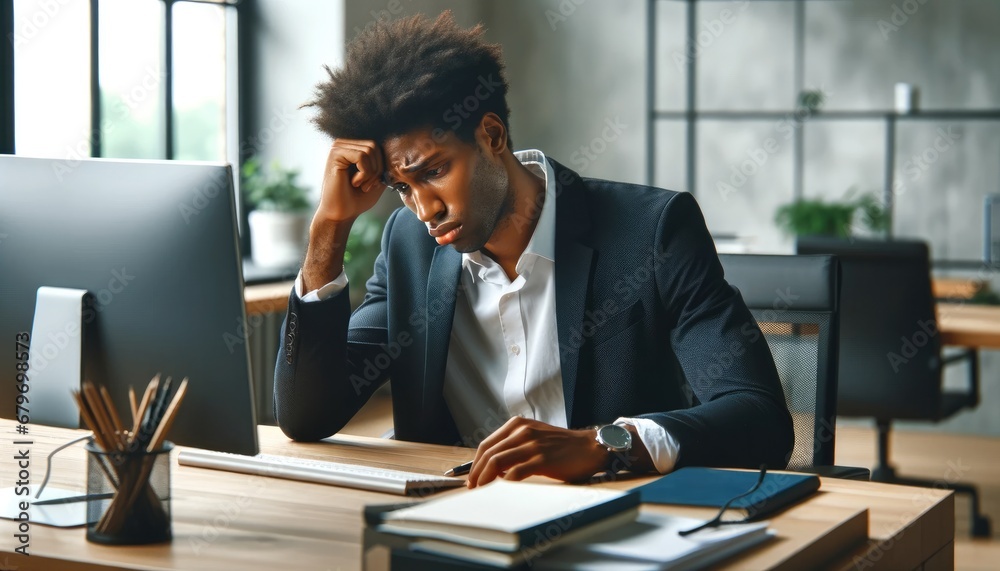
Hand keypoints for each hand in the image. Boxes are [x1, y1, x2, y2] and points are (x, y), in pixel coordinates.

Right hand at [313, 139, 386, 223]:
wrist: (340, 214)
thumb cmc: (356, 199)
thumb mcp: (377, 180)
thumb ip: (384, 165)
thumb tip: (396, 155)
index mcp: (352, 148)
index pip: (377, 147)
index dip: (380, 167)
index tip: (372, 184)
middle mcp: (343, 144)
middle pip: (374, 146)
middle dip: (377, 170)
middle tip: (367, 186)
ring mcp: (337, 147)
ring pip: (369, 150)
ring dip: (370, 173)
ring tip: (360, 185)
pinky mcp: (335, 154)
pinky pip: (361, 156)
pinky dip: (364, 173)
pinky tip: (354, 183)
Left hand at [466, 417, 608, 487]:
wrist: (590, 447)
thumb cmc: (562, 446)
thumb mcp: (534, 437)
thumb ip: (514, 446)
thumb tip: (495, 468)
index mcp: (517, 425)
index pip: (486, 444)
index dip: (475, 463)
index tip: (472, 478)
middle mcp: (522, 431)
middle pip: (488, 454)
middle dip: (476, 473)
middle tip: (474, 488)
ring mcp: (532, 444)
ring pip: (497, 462)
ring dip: (486, 480)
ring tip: (483, 491)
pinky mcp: (542, 459)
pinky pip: (515, 473)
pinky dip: (504, 484)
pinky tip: (503, 490)